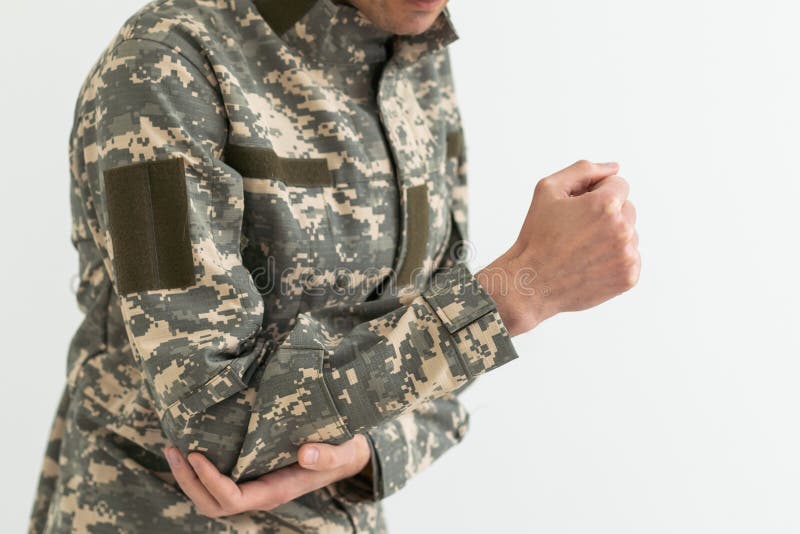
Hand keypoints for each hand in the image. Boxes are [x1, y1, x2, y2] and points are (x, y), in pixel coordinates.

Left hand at [163, 435, 370, 517]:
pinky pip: (217, 481)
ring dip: (187, 477)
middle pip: (213, 504)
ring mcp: (253, 485)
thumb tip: (306, 455)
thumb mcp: (344, 452)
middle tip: (173, 450)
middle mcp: (260, 492)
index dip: (210, 482)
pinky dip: (198, 470)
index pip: (234, 499)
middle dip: (188, 482)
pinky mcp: (250, 473)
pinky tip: (190, 445)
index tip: (196, 454)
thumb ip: (330, 456)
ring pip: (210, 497)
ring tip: (172, 448)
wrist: (347, 455)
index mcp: (276, 490)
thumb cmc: (344, 452)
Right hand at [477, 160, 639, 335]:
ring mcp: (628, 255)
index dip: (597, 193)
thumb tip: (614, 167)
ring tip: (582, 249)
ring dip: (612, 237)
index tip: (579, 208)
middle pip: (627, 208)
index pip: (619, 184)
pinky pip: (631, 258)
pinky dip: (614, 260)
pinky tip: (590, 264)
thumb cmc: (536, 236)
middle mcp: (622, 228)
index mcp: (605, 204)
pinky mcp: (629, 277)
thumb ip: (583, 170)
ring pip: (630, 234)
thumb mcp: (548, 190)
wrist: (531, 282)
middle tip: (578, 230)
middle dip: (607, 214)